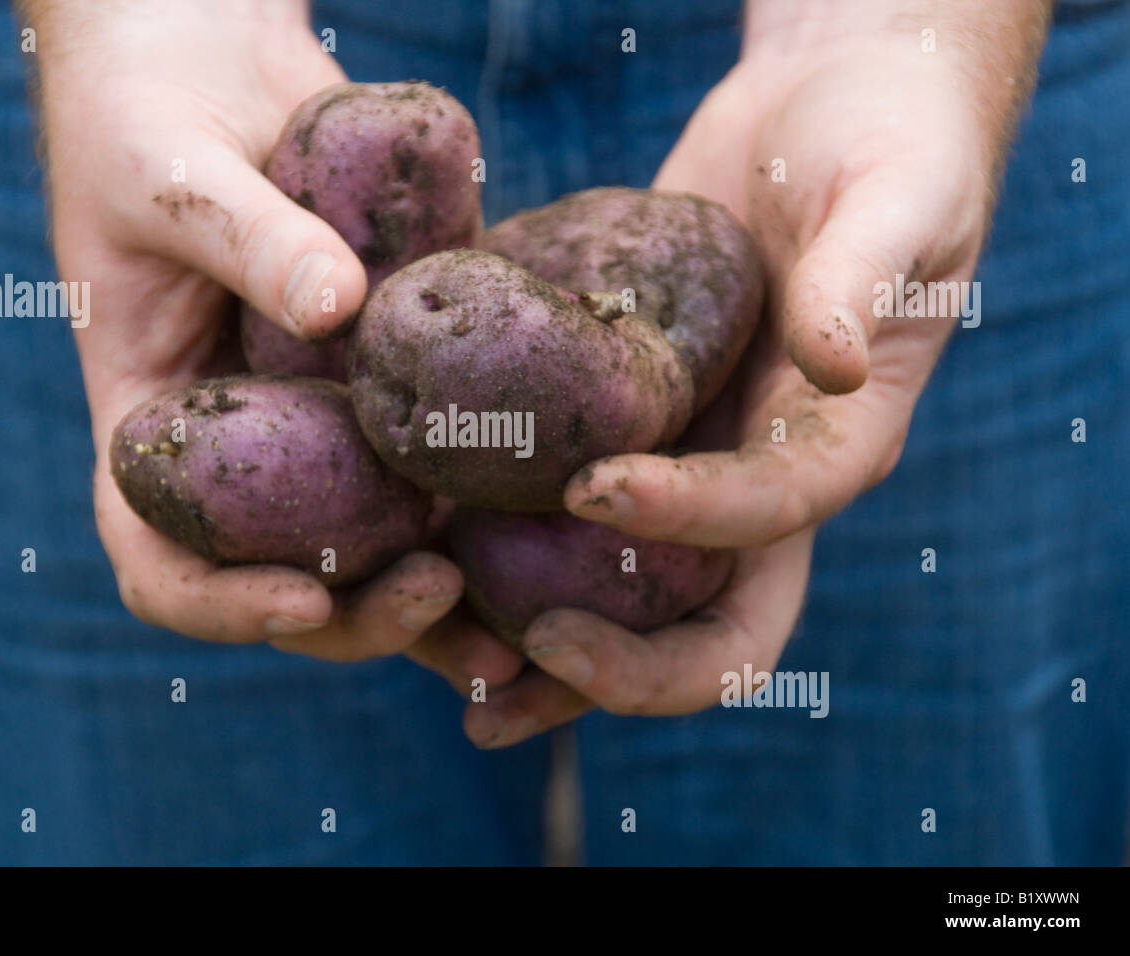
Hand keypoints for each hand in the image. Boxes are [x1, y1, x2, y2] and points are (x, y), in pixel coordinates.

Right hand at [27, 0, 516, 673]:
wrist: (204, 52)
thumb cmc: (146, 111)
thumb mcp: (172, 174)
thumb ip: (248, 239)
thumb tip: (340, 306)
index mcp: (157, 425)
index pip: (161, 558)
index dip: (222, 602)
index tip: (304, 595)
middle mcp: (242, 444)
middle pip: (290, 574)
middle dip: (360, 611)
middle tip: (444, 597)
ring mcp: (321, 418)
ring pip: (379, 539)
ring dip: (441, 591)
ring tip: (523, 617)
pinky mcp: (392, 375)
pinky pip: (440, 449)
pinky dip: (491, 496)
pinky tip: (566, 508)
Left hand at [466, 0, 1049, 744]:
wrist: (818, 117)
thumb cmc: (880, 151)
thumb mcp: (892, 203)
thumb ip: (864, 281)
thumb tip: (832, 367)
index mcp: (831, 446)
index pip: (767, 517)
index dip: (689, 520)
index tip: (594, 487)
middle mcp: (751, 481)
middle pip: (698, 622)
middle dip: (618, 665)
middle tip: (520, 664)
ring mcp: (680, 464)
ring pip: (616, 598)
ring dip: (540, 654)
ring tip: (455, 679)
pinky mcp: (615, 426)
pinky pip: (558, 513)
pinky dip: (496, 551)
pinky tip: (418, 557)